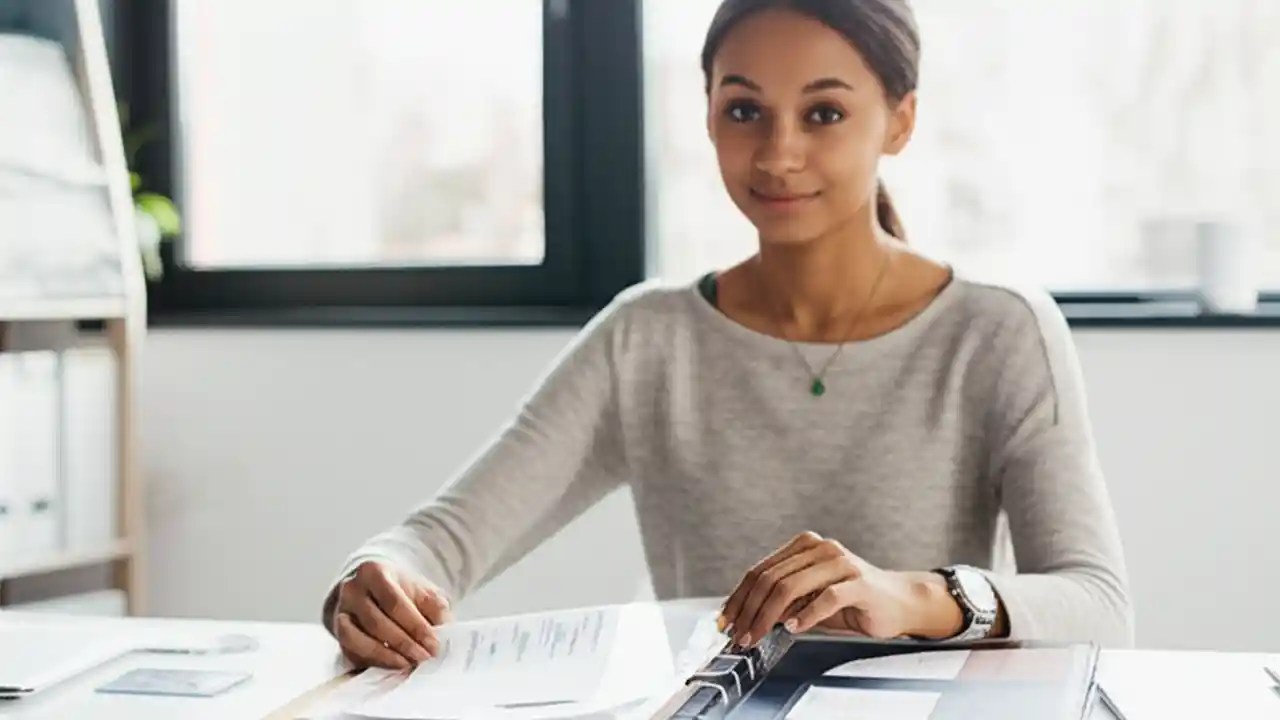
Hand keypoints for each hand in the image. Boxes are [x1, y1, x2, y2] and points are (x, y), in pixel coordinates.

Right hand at [332, 560, 452, 669]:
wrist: (374, 590)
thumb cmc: (403, 592)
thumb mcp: (424, 592)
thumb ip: (436, 611)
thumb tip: (442, 636)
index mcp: (374, 572)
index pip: (395, 603)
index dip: (415, 627)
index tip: (433, 645)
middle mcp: (351, 590)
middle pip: (376, 623)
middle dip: (403, 644)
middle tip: (423, 657)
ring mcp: (339, 612)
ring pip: (356, 640)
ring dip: (384, 656)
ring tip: (407, 664)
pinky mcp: (336, 634)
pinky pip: (350, 652)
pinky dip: (371, 662)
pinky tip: (390, 666)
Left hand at [718, 532, 962, 645]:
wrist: (899, 602)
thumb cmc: (853, 601)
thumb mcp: (810, 598)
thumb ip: (782, 600)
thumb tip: (745, 617)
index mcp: (805, 546)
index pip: (760, 570)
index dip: (739, 597)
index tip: (725, 620)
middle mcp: (821, 548)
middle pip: (771, 578)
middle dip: (749, 610)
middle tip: (738, 634)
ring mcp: (841, 563)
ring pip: (791, 586)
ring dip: (768, 615)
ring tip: (757, 636)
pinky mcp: (860, 583)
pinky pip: (827, 598)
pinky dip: (805, 616)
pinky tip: (793, 628)